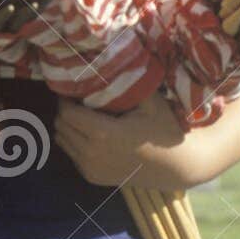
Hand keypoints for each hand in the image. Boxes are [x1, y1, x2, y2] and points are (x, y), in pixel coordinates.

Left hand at [54, 91, 186, 187]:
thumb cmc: (164, 129)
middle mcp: (92, 153)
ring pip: (62, 140)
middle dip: (66, 110)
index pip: (67, 113)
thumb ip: (128, 83)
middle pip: (61, 125)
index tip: (74, 89)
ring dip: (68, 126)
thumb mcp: (150, 102)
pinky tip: (92, 133)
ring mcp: (91, 168)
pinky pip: (71, 153)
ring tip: (84, 115)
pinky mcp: (92, 177)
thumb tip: (110, 61)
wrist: (178, 166)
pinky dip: (75, 141)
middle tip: (78, 100)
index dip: (66, 99)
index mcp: (103, 134)